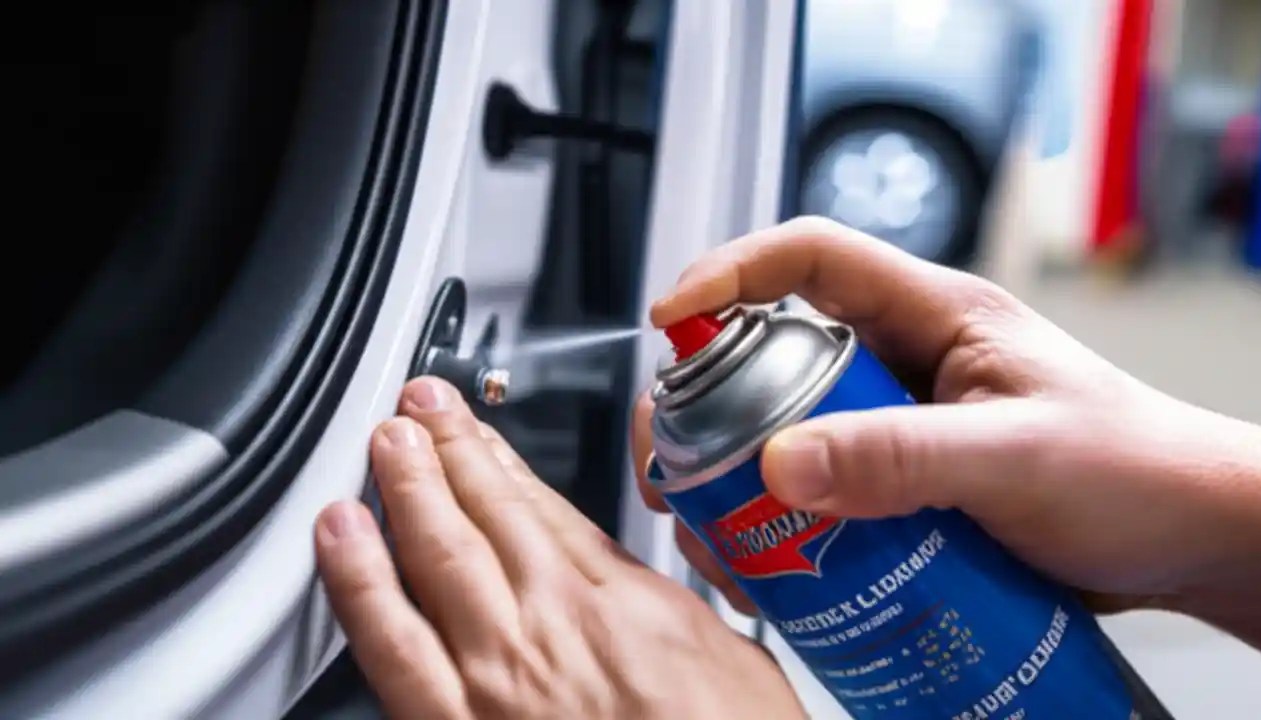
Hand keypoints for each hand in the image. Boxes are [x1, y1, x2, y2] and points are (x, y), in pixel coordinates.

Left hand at [315, 377, 805, 719]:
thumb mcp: (741, 667)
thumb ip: (687, 616)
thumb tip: (658, 591)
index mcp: (630, 603)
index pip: (547, 508)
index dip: (502, 461)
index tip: (479, 432)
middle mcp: (557, 622)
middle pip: (489, 511)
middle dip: (450, 449)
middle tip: (421, 406)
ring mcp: (499, 672)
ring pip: (437, 553)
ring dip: (405, 485)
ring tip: (383, 440)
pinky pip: (391, 642)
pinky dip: (358, 580)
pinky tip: (339, 535)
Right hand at [631, 217, 1260, 656]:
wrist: (1185, 539)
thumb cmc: (1137, 469)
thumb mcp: (1017, 457)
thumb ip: (903, 457)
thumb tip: (780, 465)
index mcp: (931, 313)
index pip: (809, 257)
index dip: (728, 272)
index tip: (668, 316)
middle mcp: (902, 361)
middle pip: (772, 354)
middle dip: (710, 404)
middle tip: (678, 466)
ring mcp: (897, 424)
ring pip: (785, 430)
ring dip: (739, 480)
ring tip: (722, 539)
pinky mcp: (900, 485)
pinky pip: (818, 492)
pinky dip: (781, 528)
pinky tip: (773, 571)